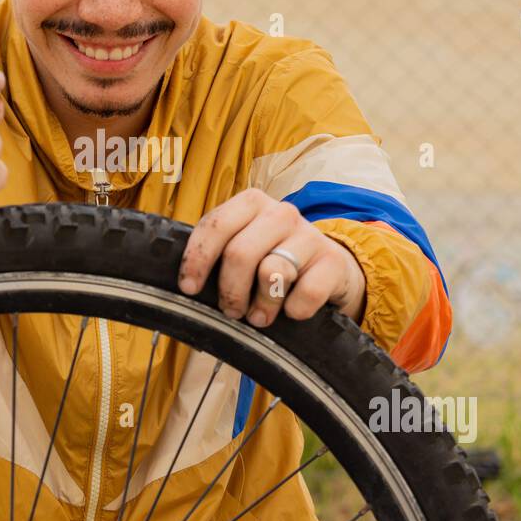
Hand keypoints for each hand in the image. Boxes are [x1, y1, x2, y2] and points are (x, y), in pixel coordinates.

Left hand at [177, 188, 365, 326]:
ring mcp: (310, 235)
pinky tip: (291, 311)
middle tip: (230, 310)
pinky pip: (306, 293)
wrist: (331, 267)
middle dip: (230, 289)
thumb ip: (219, 252)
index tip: (189, 287)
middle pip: (240, 253)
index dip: (197, 259)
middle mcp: (281, 213)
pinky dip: (295, 310)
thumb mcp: (246, 246)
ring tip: (259, 317)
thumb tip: (188, 283)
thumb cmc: (275, 259)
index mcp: (252, 203)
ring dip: (261, 305)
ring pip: (272, 274)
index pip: (216, 225)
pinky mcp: (333, 261)